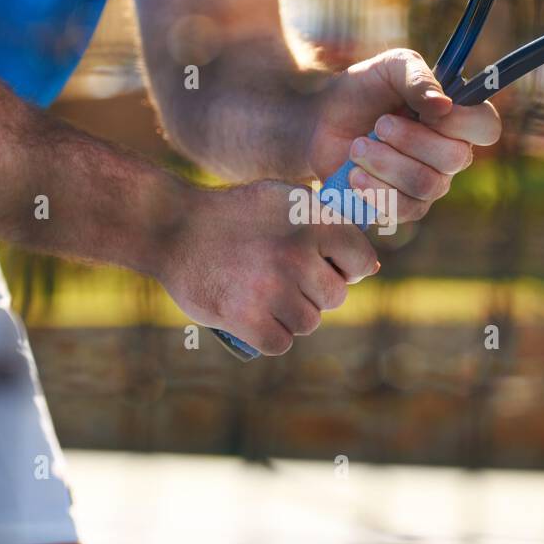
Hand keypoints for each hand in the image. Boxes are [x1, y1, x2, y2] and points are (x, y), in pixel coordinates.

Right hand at [158, 181, 378, 355]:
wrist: (172, 228)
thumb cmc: (235, 214)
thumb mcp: (284, 200)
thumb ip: (327, 223)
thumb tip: (370, 267)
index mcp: (315, 220)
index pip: (361, 261)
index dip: (345, 267)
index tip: (323, 265)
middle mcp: (298, 255)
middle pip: (334, 297)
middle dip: (315, 293)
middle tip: (284, 280)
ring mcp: (273, 289)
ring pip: (308, 322)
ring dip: (291, 316)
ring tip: (264, 295)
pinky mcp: (247, 318)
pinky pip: (280, 343)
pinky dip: (269, 336)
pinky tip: (253, 318)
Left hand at [306, 49, 501, 221]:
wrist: (320, 122)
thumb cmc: (362, 91)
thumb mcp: (389, 68)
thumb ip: (418, 79)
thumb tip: (444, 106)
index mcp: (457, 119)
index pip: (487, 127)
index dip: (463, 121)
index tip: (427, 110)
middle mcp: (451, 155)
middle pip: (455, 158)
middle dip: (411, 139)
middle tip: (380, 124)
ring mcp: (429, 186)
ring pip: (426, 185)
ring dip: (386, 162)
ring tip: (358, 147)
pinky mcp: (403, 209)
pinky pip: (403, 210)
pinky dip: (374, 190)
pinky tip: (354, 174)